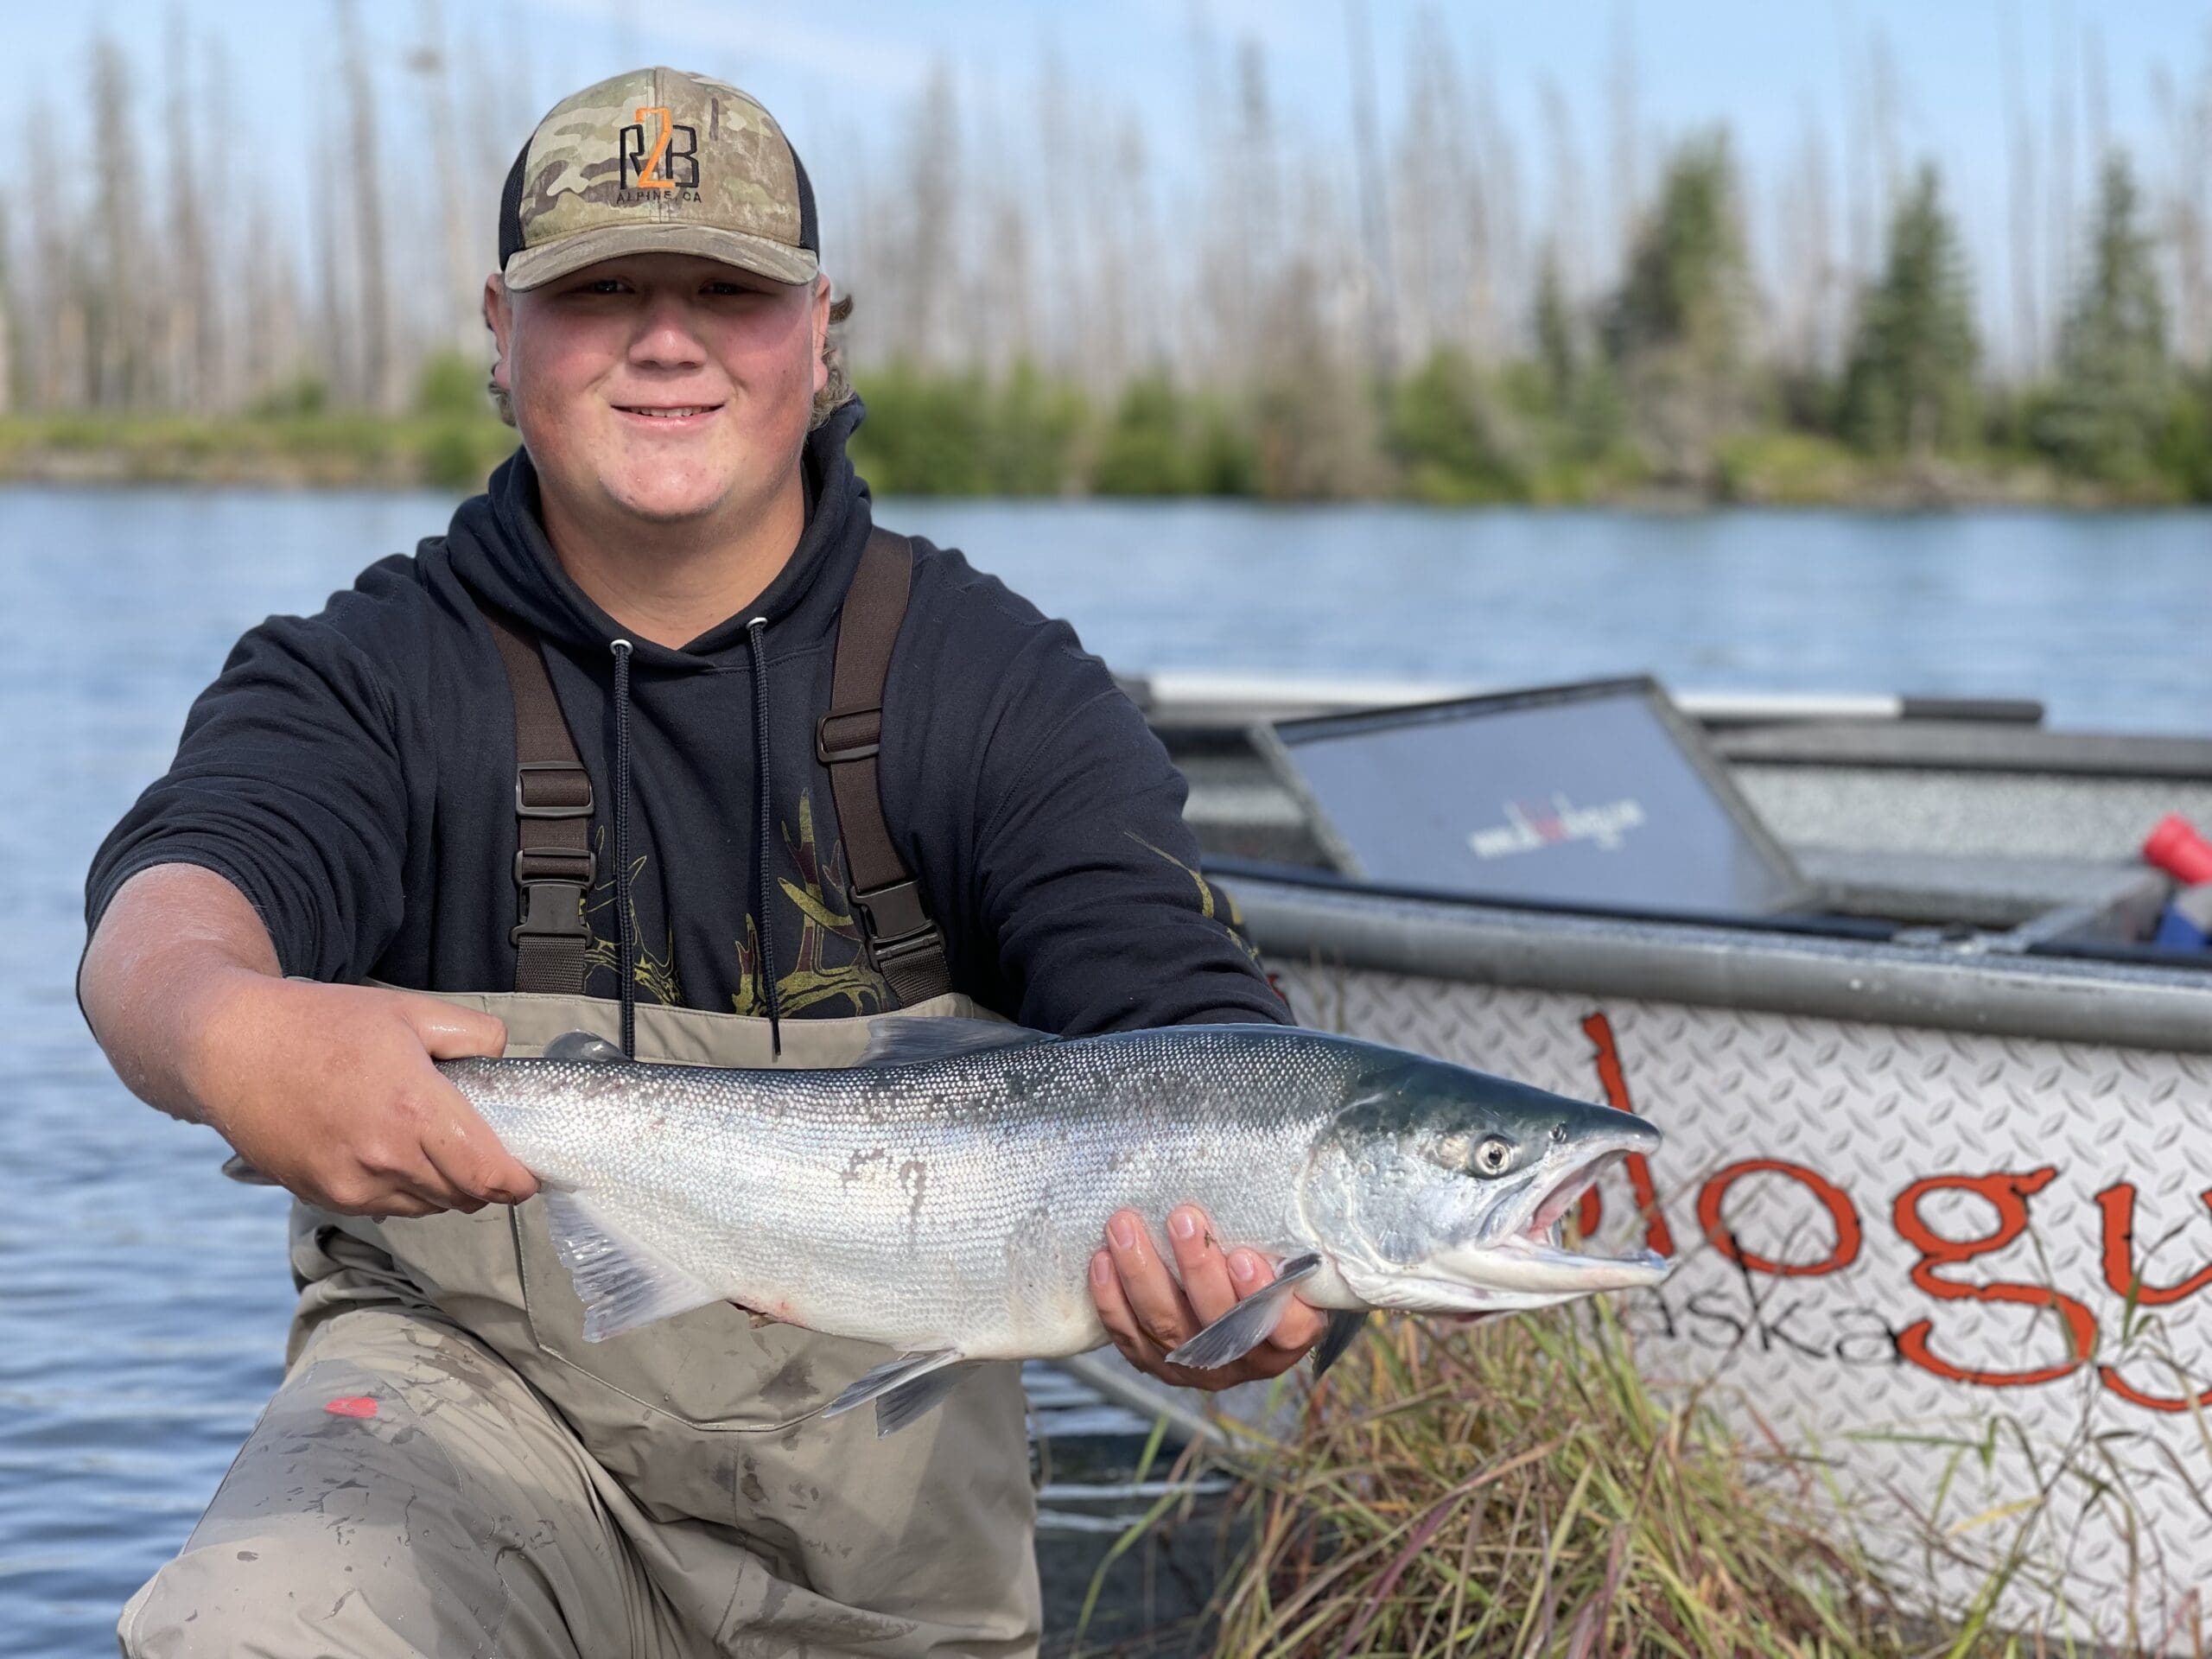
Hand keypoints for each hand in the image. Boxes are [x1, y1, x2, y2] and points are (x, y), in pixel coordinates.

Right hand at [188, 973, 536, 1218]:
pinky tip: (390, 1153)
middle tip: (486, 1154)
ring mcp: (349, 1183)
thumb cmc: (319, 1024)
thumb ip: (471, 1034)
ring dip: (443, 1188)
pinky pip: (383, 1207)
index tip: (529, 1174)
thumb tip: (502, 1055)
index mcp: (414, 1111)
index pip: (487, 1175)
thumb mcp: (409, 1011)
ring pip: (425, 1207)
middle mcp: (384, 1158)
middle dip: (484, 1181)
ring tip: (434, 1147)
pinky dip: (401, 1191)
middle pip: (462, 1197)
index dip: (517, 1181)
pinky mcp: (322, 1195)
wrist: (230, 1049)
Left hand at [1089, 1203, 1326, 1389]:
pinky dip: (1113, 1300)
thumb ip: (1285, 1237)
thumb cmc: (1272, 1264)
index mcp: (1291, 1335)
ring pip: (1167, 1329)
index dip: (1262, 1295)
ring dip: (1143, 1274)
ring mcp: (1200, 1368)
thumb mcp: (1292, 1254)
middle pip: (1218, 1324)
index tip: (1243, 1256)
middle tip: (1182, 1218)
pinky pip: (1130, 1338)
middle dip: (1196, 1270)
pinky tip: (1102, 1261)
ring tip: (1125, 1227)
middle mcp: (1247, 1360)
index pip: (1286, 1328)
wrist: (1242, 1301)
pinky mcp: (1159, 1365)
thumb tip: (1266, 1178)